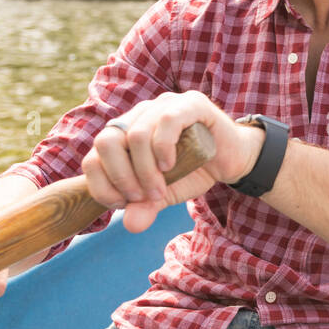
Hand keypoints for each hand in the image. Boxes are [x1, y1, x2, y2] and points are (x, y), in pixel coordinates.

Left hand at [84, 91, 263, 233]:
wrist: (233, 159)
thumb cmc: (194, 171)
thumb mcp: (165, 194)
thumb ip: (145, 206)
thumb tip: (131, 225)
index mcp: (126, 131)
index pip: (95, 154)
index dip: (102, 183)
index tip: (123, 204)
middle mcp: (140, 113)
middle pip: (107, 140)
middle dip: (121, 176)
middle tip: (141, 196)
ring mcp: (165, 105)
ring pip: (137, 134)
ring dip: (145, 170)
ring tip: (160, 188)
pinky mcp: (191, 104)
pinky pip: (167, 122)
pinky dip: (164, 149)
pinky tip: (171, 165)